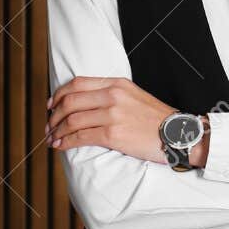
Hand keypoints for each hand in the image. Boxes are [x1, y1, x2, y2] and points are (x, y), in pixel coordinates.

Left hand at [45, 77, 180, 164]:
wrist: (179, 134)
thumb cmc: (156, 120)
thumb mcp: (134, 96)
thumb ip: (111, 95)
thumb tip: (86, 104)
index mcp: (117, 83)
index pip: (77, 83)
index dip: (59, 95)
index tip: (51, 105)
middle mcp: (113, 95)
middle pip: (70, 101)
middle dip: (54, 115)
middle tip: (49, 126)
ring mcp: (113, 114)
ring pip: (72, 120)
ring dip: (57, 130)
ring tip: (52, 138)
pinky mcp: (114, 134)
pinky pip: (81, 137)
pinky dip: (66, 141)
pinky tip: (61, 146)